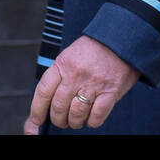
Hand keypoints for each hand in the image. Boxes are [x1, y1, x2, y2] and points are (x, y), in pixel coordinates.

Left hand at [23, 34, 140, 132]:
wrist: (122, 37)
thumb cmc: (96, 48)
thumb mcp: (71, 55)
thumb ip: (60, 74)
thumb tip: (48, 100)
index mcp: (63, 64)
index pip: (43, 92)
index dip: (37, 111)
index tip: (36, 121)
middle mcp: (75, 75)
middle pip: (58, 107)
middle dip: (58, 119)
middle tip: (62, 121)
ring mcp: (93, 84)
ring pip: (76, 114)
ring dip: (74, 122)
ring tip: (77, 121)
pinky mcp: (111, 91)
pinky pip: (96, 116)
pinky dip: (92, 122)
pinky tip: (92, 119)